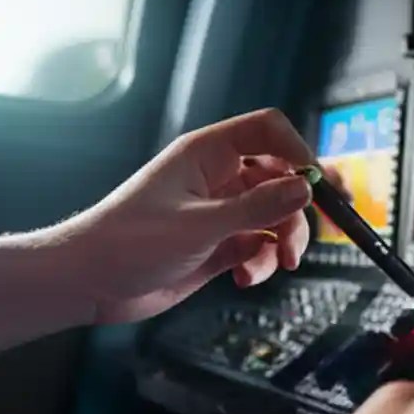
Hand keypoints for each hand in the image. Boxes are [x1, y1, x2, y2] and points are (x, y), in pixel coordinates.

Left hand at [59, 108, 316, 323]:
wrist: (90, 283)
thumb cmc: (128, 242)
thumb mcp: (199, 225)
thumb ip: (256, 208)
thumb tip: (305, 189)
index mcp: (207, 154)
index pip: (267, 131)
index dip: (297, 150)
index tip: (315, 183)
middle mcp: (217, 178)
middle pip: (281, 177)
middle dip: (301, 204)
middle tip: (323, 228)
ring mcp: (220, 212)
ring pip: (275, 216)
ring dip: (285, 240)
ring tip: (280, 264)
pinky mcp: (218, 244)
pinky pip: (258, 246)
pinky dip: (261, 262)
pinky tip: (244, 278)